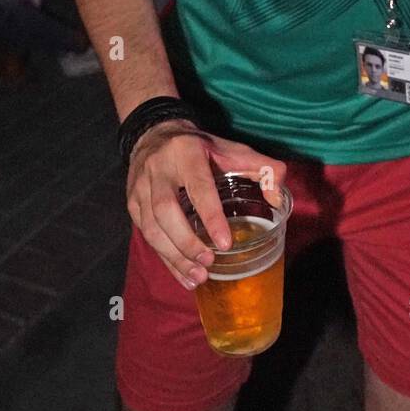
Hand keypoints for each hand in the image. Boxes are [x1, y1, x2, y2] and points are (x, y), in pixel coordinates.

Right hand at [126, 119, 287, 290]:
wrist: (156, 134)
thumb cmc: (202, 148)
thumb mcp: (234, 150)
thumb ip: (263, 169)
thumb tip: (278, 199)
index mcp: (186, 152)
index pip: (198, 187)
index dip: (211, 216)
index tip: (225, 243)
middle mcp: (158, 169)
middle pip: (166, 210)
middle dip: (186, 241)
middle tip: (209, 262)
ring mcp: (141, 187)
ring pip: (151, 227)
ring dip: (174, 256)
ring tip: (198, 276)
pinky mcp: (131, 203)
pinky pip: (145, 235)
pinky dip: (165, 258)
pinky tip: (183, 274)